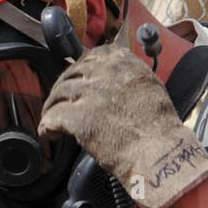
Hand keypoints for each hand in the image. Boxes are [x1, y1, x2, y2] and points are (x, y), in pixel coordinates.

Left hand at [37, 46, 207, 207]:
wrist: (160, 152)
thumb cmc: (160, 129)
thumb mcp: (149, 88)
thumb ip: (128, 79)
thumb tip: (112, 83)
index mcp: (124, 64)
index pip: (93, 55)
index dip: (80, 67)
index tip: (76, 76)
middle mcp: (106, 75)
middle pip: (71, 74)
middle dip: (61, 88)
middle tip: (58, 101)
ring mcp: (91, 95)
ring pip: (58, 94)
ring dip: (51, 107)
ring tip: (50, 119)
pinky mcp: (79, 118)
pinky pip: (53, 118)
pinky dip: (47, 127)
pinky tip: (48, 134)